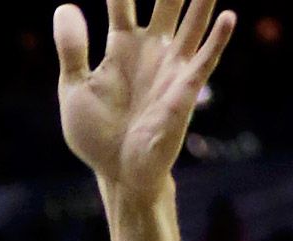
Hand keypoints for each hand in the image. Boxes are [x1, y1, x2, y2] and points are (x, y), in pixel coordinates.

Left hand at [54, 0, 235, 194]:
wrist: (116, 171)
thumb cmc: (96, 132)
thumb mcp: (74, 88)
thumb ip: (71, 48)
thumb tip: (65, 5)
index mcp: (121, 46)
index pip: (122, 1)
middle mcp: (151, 49)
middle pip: (166, 2)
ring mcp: (171, 67)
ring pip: (193, 21)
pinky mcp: (185, 90)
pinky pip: (205, 60)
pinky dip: (217, 39)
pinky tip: (227, 16)